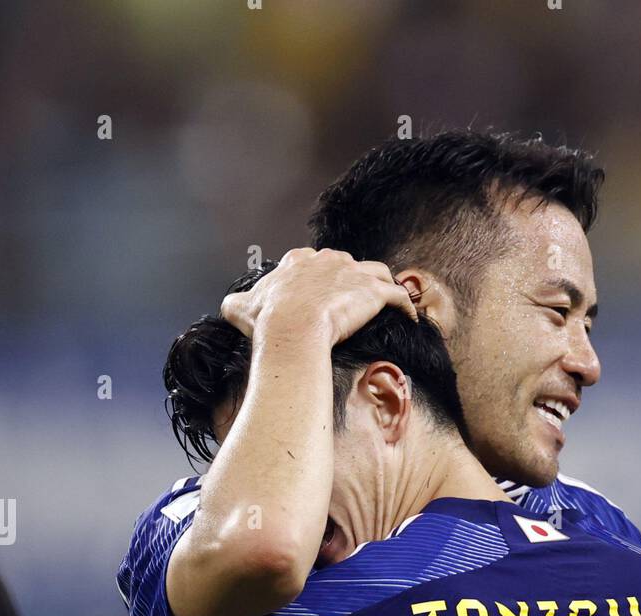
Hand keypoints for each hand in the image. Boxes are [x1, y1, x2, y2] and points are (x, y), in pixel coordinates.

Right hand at [220, 247, 418, 345]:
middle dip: (352, 281)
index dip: (321, 278)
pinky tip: (410, 318)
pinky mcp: (373, 292)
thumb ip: (238, 303)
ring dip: (382, 287)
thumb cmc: (267, 321)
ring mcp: (353, 274)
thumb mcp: (241, 308)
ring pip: (377, 272)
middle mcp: (328, 261)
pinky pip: (399, 295)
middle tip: (356, 303)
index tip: (324, 294)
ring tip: (386, 304)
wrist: (291, 330)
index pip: (315, 261)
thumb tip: (230, 306)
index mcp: (299, 262)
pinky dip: (406, 306)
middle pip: (347, 265)